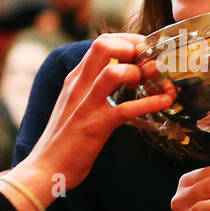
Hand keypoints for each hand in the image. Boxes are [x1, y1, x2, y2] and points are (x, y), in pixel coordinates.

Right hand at [1, 34, 172, 210]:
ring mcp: (85, 105)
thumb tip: (120, 76)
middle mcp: (78, 86)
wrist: (45, 169)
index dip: (128, 41)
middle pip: (104, 46)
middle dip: (134, 48)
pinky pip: (126, 109)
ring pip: (114, 73)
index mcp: (75, 79)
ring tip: (155, 81)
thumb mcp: (75, 104)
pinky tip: (165, 101)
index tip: (147, 50)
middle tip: (151, 61)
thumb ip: (92, 87)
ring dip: (139, 73)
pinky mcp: (95, 127)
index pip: (101, 43)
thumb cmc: (64, 139)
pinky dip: (150, 103)